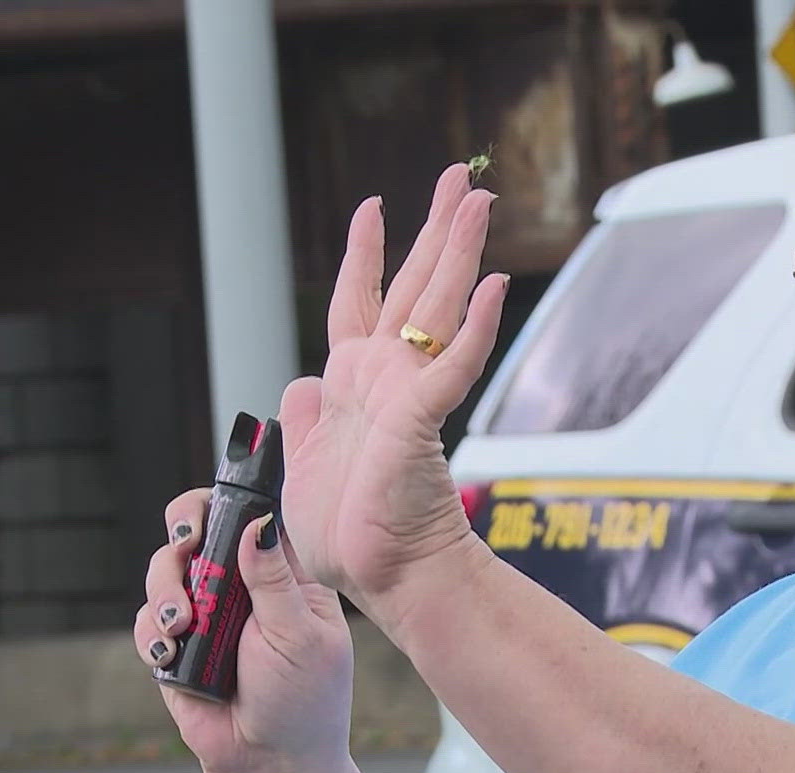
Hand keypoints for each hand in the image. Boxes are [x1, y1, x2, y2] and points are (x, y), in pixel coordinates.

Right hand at [136, 488, 353, 772]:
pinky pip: (148, 620)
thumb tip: (258, 522)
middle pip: (197, 529)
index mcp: (283, 574)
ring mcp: (205, 612)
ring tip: (183, 626)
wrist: (270, 762)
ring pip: (164, 570)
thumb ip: (274, 579)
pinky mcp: (176, 644)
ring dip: (166, 590)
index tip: (210, 511)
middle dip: (183, 533)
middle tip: (186, 546)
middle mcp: (240, 585)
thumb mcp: (298, 635)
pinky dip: (153, 633)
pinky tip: (171, 653)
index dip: (226, 502)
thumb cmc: (302, 700)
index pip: (251, 515)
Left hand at [274, 163, 508, 612]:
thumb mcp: (302, 466)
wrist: (383, 575)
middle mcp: (385, 377)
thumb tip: (297, 383)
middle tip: (464, 175)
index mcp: (352, 385)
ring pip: (439, 306)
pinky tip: (497, 285)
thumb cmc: (347, 535)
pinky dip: (478, 326)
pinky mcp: (422, 418)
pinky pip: (455, 364)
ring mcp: (408, 393)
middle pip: (415, 285)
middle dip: (437, 227)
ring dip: (461, 252)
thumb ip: (302, 420)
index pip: (358, 301)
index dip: (365, 253)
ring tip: (482, 200)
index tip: (372, 207)